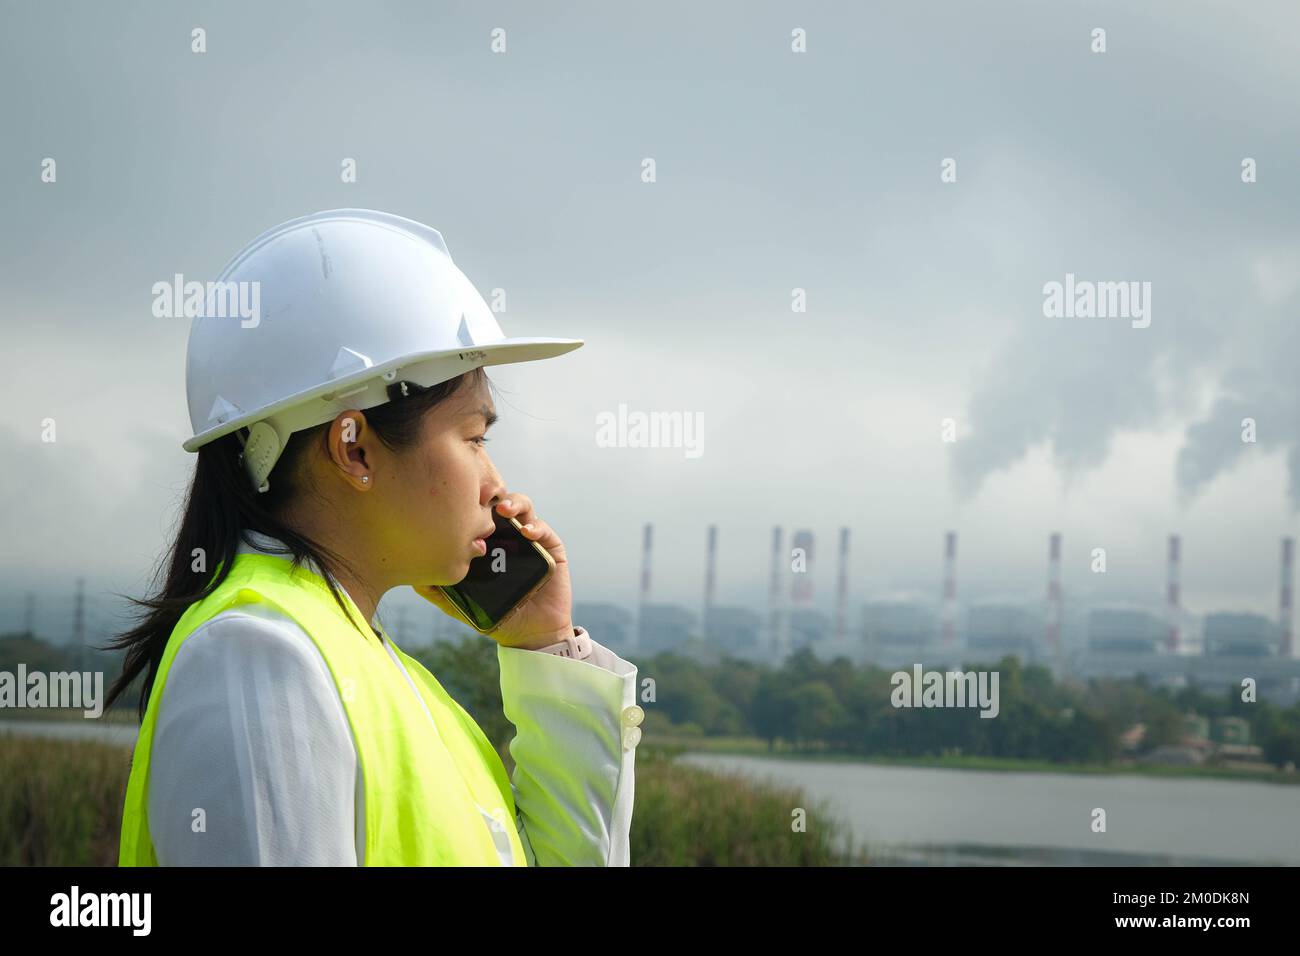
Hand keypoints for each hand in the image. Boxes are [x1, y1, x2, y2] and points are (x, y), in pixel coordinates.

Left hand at [414, 492, 574, 650]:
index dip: (468, 499)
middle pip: (498, 500)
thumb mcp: (460, 603)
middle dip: (490, 492)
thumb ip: (438, 591)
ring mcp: (529, 537)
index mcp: (485, 539)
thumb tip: (412, 576)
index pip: (476, 510)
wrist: (529, 632)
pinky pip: (543, 528)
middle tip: (482, 496)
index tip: (457, 498)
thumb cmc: (494, 614)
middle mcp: (506, 533)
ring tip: (504, 510)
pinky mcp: (550, 546)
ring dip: (513, 503)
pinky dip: (535, 526)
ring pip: (522, 506)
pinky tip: (527, 533)